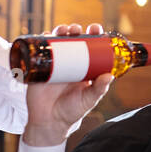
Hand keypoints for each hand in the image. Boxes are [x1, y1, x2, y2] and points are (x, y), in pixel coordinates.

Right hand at [22, 23, 113, 147]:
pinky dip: (42, 40)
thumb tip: (110, 76)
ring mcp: (55, 64)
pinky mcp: (40, 68)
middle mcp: (70, 63)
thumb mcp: (88, 100)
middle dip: (75, 30)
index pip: (90, 47)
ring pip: (57, 42)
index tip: (96, 29)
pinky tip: (45, 35)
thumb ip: (99, 89)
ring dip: (60, 31)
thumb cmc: (71, 111)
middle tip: (76, 29)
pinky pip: (40, 51)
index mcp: (84, 68)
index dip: (93, 36)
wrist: (49, 122)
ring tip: (63, 30)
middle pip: (72, 40)